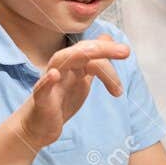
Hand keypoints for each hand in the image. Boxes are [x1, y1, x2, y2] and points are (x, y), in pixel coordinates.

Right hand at [13, 37, 129, 147]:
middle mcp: (60, 68)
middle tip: (125, 51)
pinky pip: (41, 88)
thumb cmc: (60, 101)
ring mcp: (50, 83)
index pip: (91, 50)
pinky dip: (46, 81)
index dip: (108, 50)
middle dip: (102, 49)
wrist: (39, 127)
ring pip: (61, 61)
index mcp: (72, 65)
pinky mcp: (41, 100)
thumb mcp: (82, 79)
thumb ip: (95, 61)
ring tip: (98, 58)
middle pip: (79, 51)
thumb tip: (107, 38)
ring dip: (80, 56)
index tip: (126, 53)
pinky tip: (54, 75)